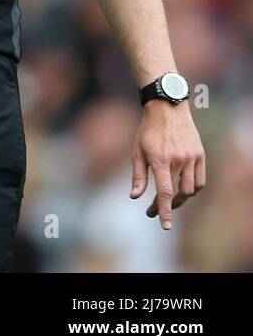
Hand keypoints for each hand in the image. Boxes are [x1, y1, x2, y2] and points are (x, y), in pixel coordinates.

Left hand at [131, 100, 205, 229]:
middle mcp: (177, 160)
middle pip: (177, 194)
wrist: (167, 109)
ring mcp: (191, 158)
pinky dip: (193, 189)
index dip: (163, 211)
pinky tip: (182, 189)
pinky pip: (200, 181)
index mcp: (159, 160)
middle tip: (155, 210)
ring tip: (168, 200)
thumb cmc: (147, 131)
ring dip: (180, 199)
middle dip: (166, 206)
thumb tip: (135, 197)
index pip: (163, 192)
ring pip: (190, 190)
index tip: (165, 226)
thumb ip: (138, 176)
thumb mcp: (136, 151)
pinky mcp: (200, 155)